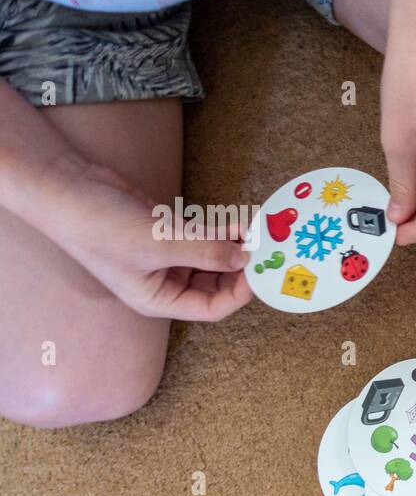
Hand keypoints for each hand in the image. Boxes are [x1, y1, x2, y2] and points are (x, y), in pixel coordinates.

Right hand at [53, 162, 251, 321]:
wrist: (69, 187)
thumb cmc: (101, 226)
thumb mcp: (159, 243)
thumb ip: (205, 251)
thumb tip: (244, 258)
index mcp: (159, 300)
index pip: (211, 308)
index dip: (239, 293)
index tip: (259, 270)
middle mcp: (165, 283)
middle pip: (216, 285)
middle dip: (240, 268)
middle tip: (267, 250)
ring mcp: (167, 257)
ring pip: (212, 258)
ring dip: (234, 246)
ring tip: (259, 232)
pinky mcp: (168, 233)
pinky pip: (204, 237)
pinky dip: (222, 230)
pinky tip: (240, 222)